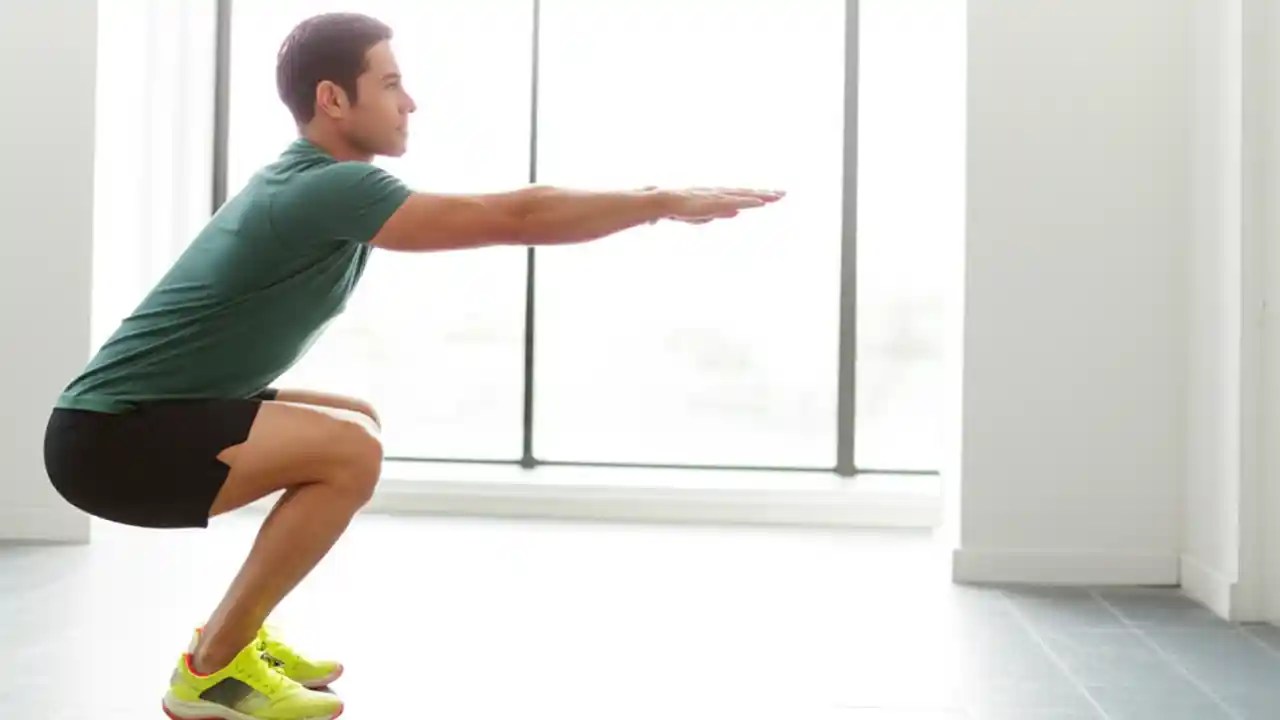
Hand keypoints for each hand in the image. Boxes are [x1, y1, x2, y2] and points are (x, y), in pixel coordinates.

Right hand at [649, 187, 785, 224]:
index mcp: (719, 196)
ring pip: (745, 196)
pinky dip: (750, 201)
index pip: (743, 195)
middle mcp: (722, 193)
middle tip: (784, 193)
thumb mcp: (705, 214)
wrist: (664, 201)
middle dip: (766, 193)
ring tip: (777, 197)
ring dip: (762, 196)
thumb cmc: (680, 209)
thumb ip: (720, 212)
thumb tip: (736, 213)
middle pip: (748, 193)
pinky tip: (761, 203)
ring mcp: (719, 197)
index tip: (773, 195)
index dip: (758, 195)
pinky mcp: (715, 202)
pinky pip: (737, 201)